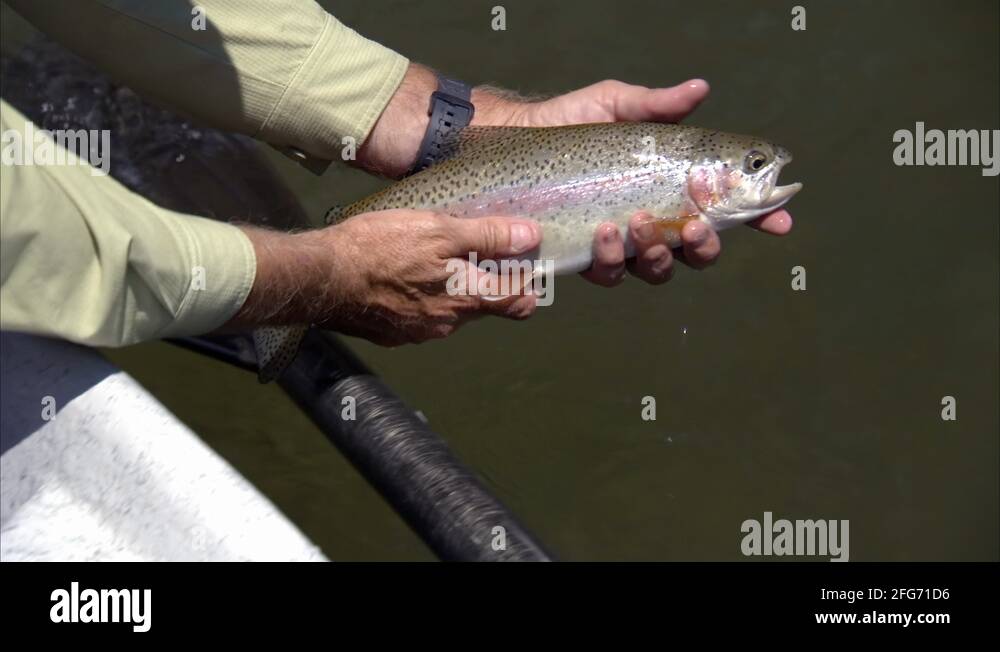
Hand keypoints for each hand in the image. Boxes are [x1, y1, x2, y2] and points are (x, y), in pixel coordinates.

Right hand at [230, 211, 540, 343]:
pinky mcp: (391, 334)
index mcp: (464, 301)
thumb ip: (487, 236)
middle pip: (483, 307)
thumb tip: (530, 236)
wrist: (320, 278)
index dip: (528, 284)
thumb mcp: (438, 230)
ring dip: (450, 289)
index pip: (516, 303)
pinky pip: (419, 316)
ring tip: (433, 257)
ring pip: (450, 312)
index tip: (527, 265)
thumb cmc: (379, 249)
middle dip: (486, 282)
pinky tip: (403, 275)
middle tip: (477, 249)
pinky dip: (421, 297)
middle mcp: (445, 325)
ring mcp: (417, 333)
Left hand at [474, 78, 792, 285]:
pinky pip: (606, 273)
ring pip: (655, 269)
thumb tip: (701, 89)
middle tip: (695, 226)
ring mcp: (618, 244)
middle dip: (704, 246)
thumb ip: (657, 107)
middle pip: (695, 252)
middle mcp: (650, 220)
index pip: (724, 208)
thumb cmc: (564, 125)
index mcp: (669, 188)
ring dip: (657, 252)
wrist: (507, 145)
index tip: (779, 220)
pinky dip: (610, 259)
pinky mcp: (582, 257)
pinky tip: (602, 233)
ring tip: (638, 223)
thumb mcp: (614, 107)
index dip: (756, 218)